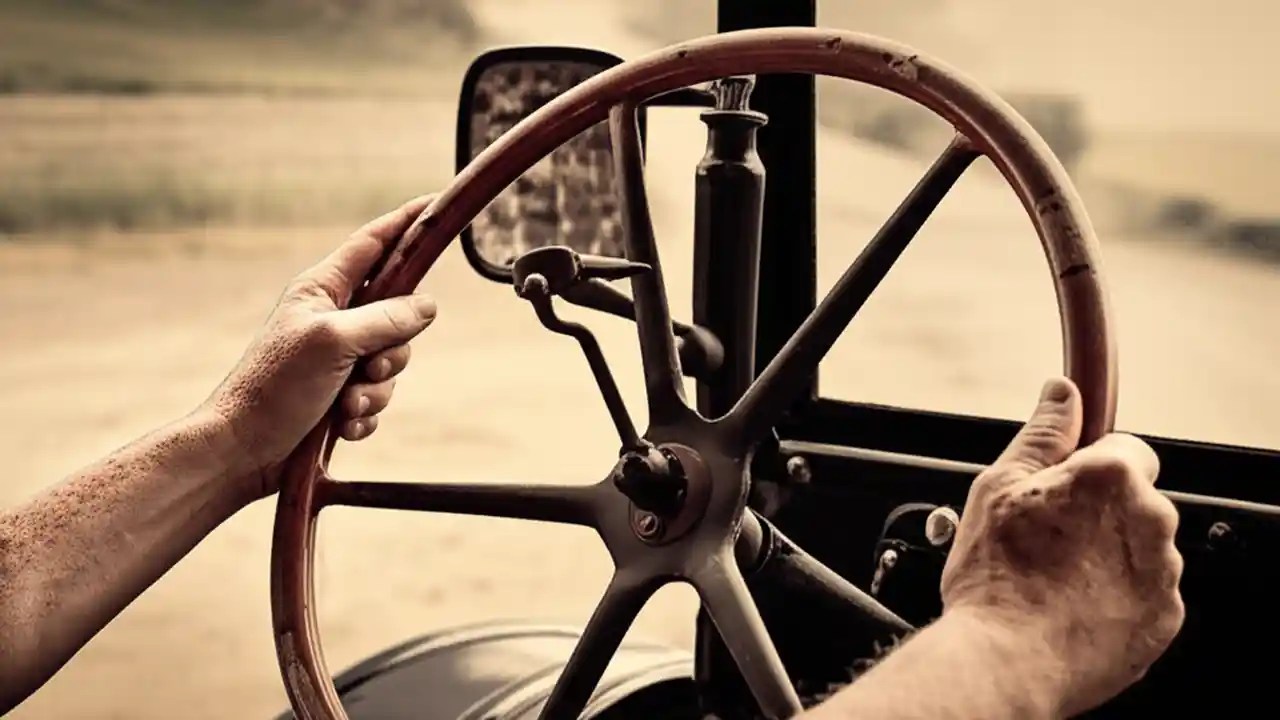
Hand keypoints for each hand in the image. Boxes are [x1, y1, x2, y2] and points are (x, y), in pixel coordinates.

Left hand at [204, 195, 437, 500]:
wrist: (242, 450)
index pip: (373, 244)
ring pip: (391, 361)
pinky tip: (344, 426)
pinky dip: (365, 414)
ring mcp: (337, 358)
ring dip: (376, 390)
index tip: (433, 203)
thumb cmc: (275, 387)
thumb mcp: (334, 342)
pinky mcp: (338, 395)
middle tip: (371, 367)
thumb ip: (386, 319)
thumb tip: (428, 304)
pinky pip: (377, 397)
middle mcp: (333, 319)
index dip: (405, 223)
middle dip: (395, 349)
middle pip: (397, 314)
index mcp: (322, 290)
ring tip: (347, 406)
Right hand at [940, 377, 1183, 716]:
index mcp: (1111, 477)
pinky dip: (1116, 597)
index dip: (1085, 469)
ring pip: (1140, 547)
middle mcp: (1151, 519)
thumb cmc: (995, 578)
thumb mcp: (999, 487)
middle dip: (1098, 514)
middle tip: (1046, 540)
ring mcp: (1162, 572)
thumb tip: (1063, 393)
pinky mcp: (1163, 618)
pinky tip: (1072, 606)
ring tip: (1055, 580)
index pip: (1122, 449)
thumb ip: (1042, 434)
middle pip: (1134, 500)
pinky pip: (1144, 593)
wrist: (1006, 662)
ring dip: (1109, 555)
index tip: (1059, 493)